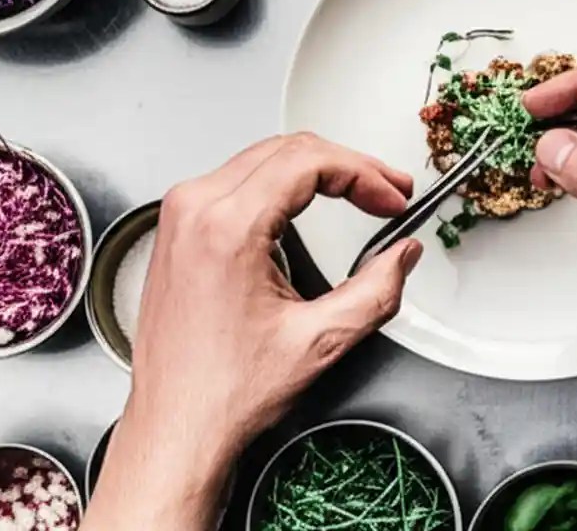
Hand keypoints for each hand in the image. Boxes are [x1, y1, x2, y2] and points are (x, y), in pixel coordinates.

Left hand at [125, 133, 421, 468]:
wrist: (174, 427)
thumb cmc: (223, 393)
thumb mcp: (319, 342)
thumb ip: (376, 291)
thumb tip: (403, 255)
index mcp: (226, 228)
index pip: (308, 162)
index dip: (364, 173)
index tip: (394, 197)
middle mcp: (195, 210)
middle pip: (287, 150)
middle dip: (348, 166)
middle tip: (389, 190)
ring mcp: (179, 218)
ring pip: (262, 158)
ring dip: (317, 170)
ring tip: (361, 194)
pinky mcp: (177, 231)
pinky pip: (237, 181)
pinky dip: (284, 184)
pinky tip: (312, 205)